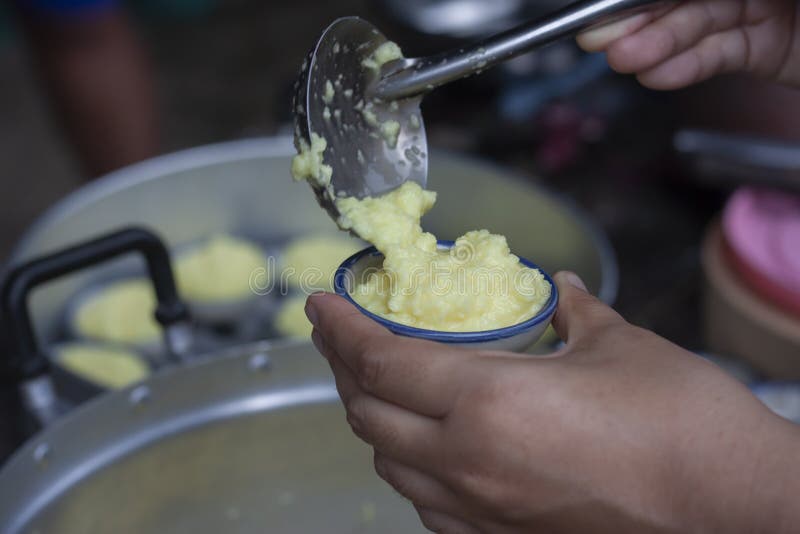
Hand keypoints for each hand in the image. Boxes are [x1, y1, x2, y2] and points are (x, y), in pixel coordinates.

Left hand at [305, 274, 799, 533]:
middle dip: (345, 371)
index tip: (320, 305)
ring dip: (373, 421)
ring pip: (389, 466)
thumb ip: (575, 314)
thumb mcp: (620, 346)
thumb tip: (560, 292)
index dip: (340, 329)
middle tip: (347, 338)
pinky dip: (411, 468)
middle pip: (367, 416)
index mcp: (488, 402)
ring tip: (383, 388)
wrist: (735, 514)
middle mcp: (468, 463)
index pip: (380, 362)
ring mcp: (479, 513)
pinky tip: (430, 449)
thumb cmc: (684, 427)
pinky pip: (426, 505)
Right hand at [577, 0, 799, 88]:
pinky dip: (685, 66)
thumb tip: (660, 0)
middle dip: (637, 15)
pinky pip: (718, 53)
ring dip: (654, 44)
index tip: (600, 5)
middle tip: (597, 34)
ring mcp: (759, 6)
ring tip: (621, 59)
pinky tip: (656, 75)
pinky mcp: (766, 44)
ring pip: (695, 23)